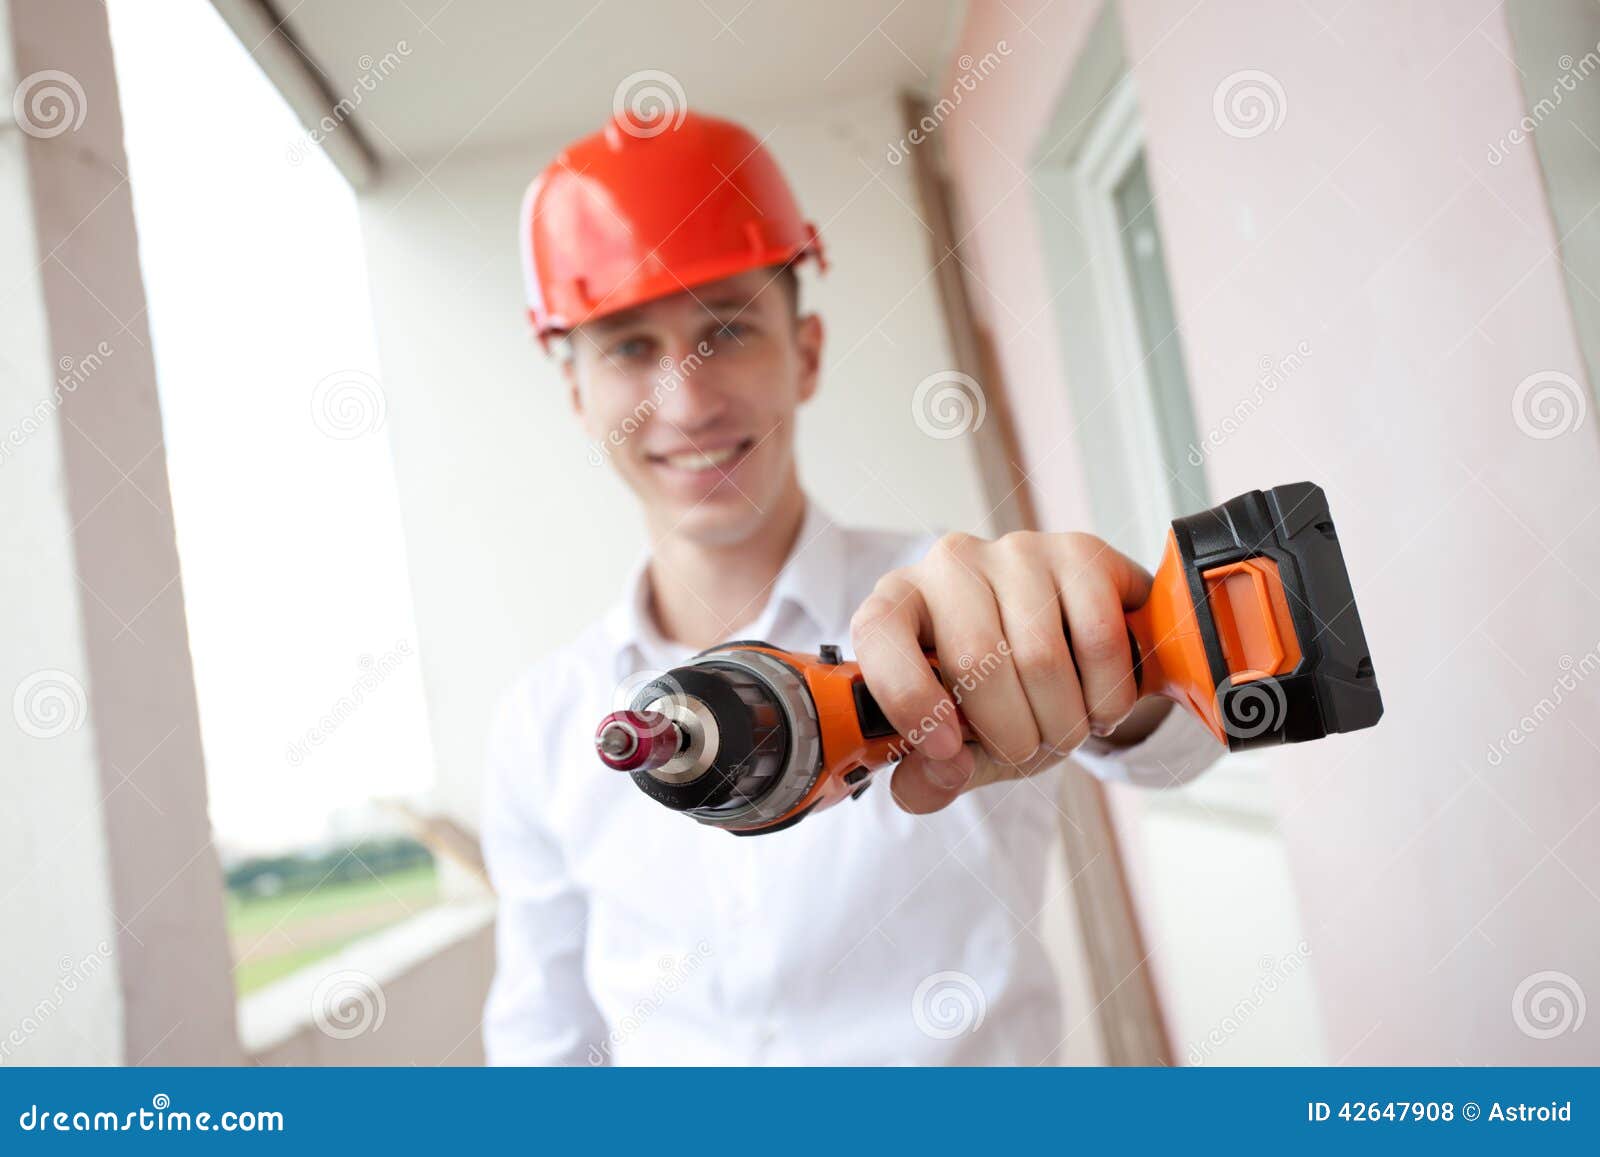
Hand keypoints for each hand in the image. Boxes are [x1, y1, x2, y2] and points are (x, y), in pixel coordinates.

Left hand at [849, 530, 1168, 813]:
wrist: (1077, 654)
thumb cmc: (1001, 698)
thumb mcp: (960, 746)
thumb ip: (931, 776)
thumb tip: (940, 775)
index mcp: (898, 604)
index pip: (877, 631)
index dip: (908, 696)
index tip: (945, 749)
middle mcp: (950, 565)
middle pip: (975, 658)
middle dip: (1010, 733)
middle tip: (1027, 750)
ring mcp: (1017, 552)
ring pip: (1041, 656)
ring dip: (1063, 722)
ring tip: (1065, 728)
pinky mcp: (1081, 552)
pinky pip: (1098, 636)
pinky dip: (1107, 694)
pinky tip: (1101, 702)